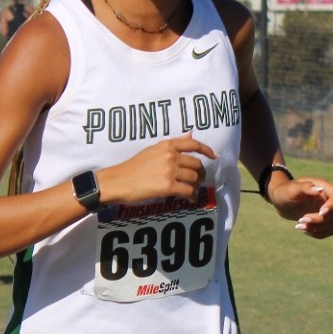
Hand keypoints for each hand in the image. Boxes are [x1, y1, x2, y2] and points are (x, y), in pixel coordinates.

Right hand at [94, 138, 216, 204]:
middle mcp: (171, 156)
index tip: (213, 156)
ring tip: (191, 191)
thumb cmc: (133, 167)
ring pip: (194, 178)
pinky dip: (191, 196)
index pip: (193, 144)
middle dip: (200, 174)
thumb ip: (172, 144)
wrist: (119, 181)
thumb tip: (190, 134)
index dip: (206, 150)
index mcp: (167, 145)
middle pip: (197, 165)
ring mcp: (170, 171)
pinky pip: (188, 191)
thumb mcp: (153, 150)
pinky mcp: (168, 186)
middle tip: (197, 181)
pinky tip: (189, 199)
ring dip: (196, 187)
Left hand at [267, 176, 332, 237]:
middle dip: (318, 219)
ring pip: (332, 224)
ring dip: (316, 228)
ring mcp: (326, 210)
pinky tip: (305, 231)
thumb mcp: (292, 189)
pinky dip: (318, 234)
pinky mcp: (323, 220)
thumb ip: (305, 187)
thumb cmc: (285, 191)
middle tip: (301, 219)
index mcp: (323, 187)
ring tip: (299, 226)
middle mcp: (327, 199)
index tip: (320, 212)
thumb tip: (320, 190)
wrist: (280, 201)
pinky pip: (328, 230)